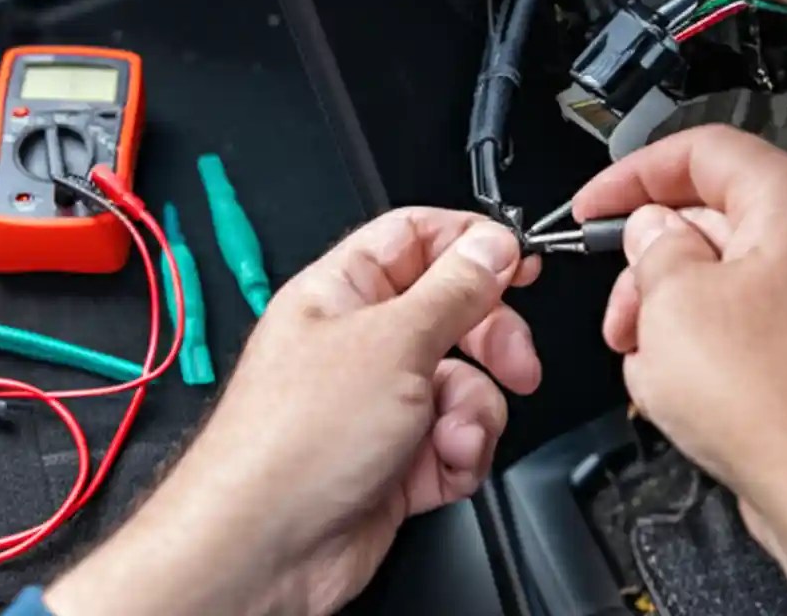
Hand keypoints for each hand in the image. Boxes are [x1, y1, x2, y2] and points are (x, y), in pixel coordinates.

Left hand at [46, 208, 540, 615]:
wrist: (267, 547)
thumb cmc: (294, 440)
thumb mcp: (394, 342)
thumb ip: (456, 289)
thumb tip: (492, 244)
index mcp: (345, 292)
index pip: (418, 239)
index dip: (472, 245)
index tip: (519, 264)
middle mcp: (363, 344)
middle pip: (457, 314)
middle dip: (494, 341)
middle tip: (514, 362)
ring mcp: (382, 404)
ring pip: (467, 385)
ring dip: (475, 413)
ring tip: (451, 434)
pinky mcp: (400, 459)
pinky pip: (459, 440)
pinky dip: (461, 455)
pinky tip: (440, 466)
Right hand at [573, 126, 786, 614]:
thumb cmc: (783, 408)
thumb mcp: (675, 306)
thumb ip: (653, 247)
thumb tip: (653, 231)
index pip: (703, 152)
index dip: (633, 175)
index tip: (596, 206)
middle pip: (716, 218)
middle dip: (653, 265)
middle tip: (622, 308)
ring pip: (732, 278)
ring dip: (678, 315)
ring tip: (654, 365)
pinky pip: (758, 325)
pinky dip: (716, 347)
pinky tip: (691, 391)